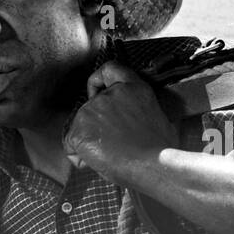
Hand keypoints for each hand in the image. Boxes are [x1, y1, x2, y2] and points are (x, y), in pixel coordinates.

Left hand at [63, 62, 178, 186]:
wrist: (152, 164)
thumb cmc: (162, 150)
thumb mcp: (161, 118)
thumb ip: (141, 112)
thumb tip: (139, 122)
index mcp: (134, 89)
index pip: (109, 69)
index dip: (98, 81)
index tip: (95, 93)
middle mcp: (111, 94)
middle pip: (90, 108)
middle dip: (95, 128)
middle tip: (113, 146)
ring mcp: (93, 110)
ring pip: (79, 128)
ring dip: (89, 143)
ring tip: (111, 155)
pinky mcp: (79, 129)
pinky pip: (71, 146)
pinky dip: (80, 156)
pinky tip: (98, 162)